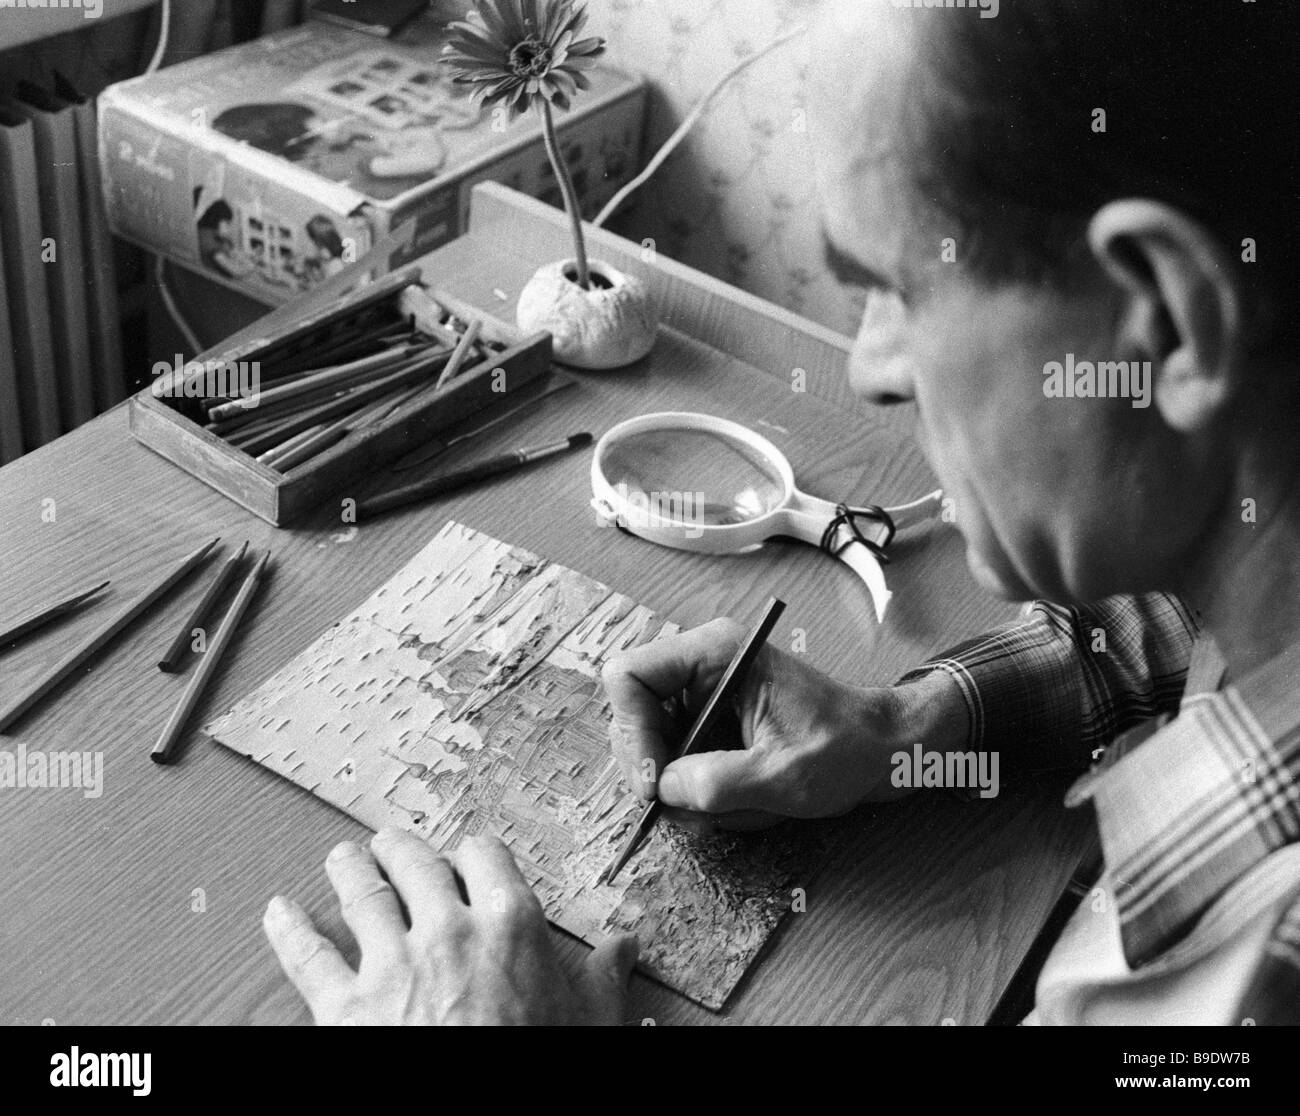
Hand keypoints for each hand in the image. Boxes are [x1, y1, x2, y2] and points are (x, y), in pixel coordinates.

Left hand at [263, 830, 637, 1024]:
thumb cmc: (539, 1069)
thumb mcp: (589, 1022)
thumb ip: (604, 976)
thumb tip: (627, 944)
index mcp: (508, 922)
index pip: (484, 854)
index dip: (472, 851)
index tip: (466, 855)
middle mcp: (446, 929)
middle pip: (414, 862)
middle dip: (400, 847)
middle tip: (391, 842)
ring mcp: (390, 966)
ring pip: (361, 894)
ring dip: (348, 868)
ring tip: (342, 856)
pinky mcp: (344, 1008)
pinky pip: (308, 957)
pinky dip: (288, 929)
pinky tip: (279, 912)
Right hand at [603, 618, 968, 829]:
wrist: (883, 749)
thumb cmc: (845, 748)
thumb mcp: (782, 774)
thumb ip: (717, 782)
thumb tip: (661, 791)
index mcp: (717, 652)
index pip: (629, 677)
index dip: (632, 733)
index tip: (655, 783)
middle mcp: (702, 664)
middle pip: (632, 712)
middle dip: (652, 765)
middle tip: (679, 807)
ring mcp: (704, 693)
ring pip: (652, 741)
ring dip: (676, 783)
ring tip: (721, 806)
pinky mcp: (711, 721)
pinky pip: (675, 756)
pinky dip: (693, 788)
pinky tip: (732, 800)